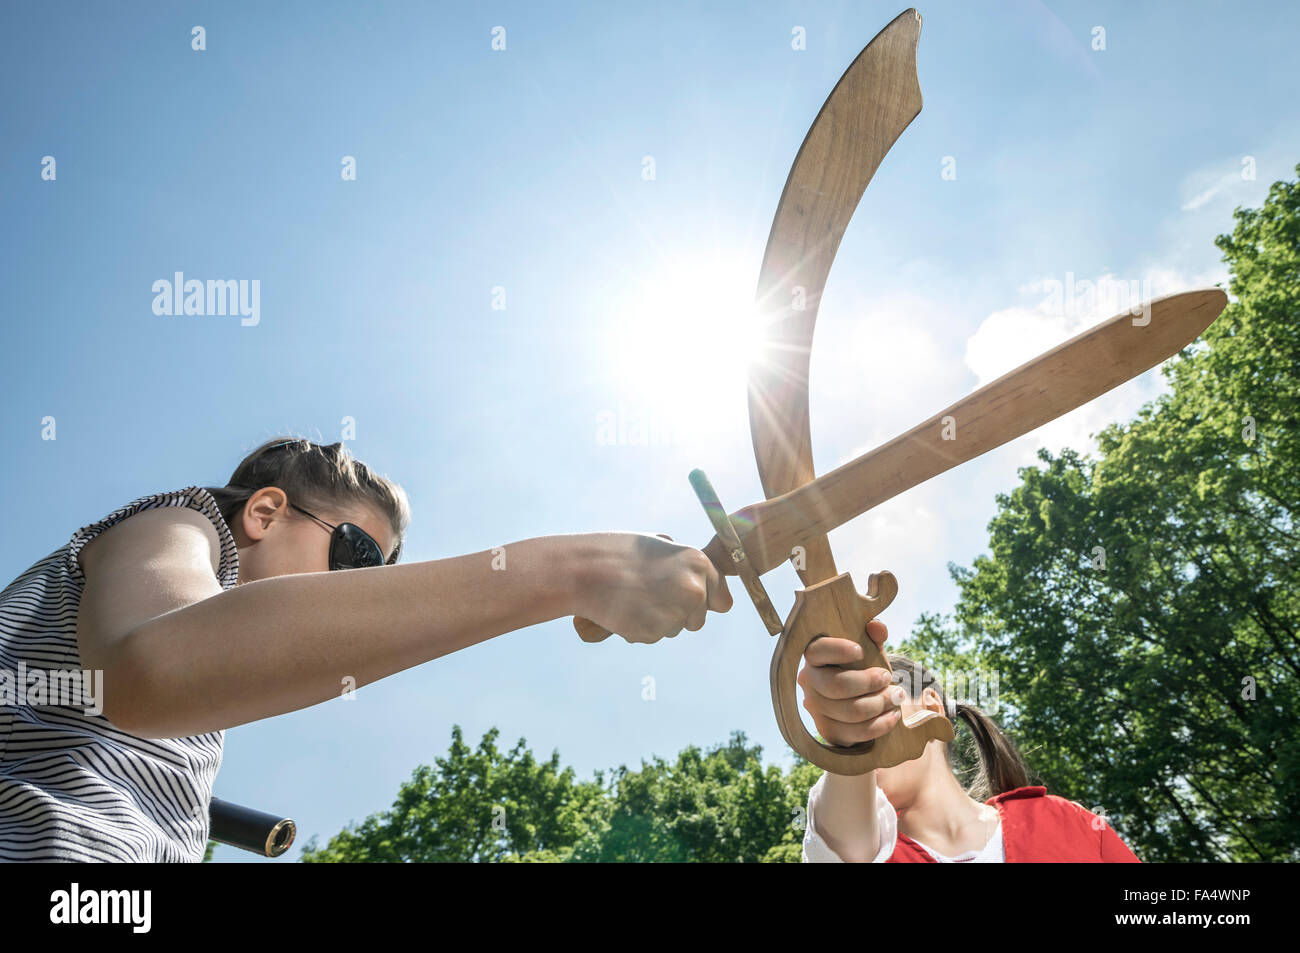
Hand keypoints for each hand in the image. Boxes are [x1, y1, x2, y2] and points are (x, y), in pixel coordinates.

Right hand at [572, 532, 731, 643]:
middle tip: (651, 595)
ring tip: (634, 597)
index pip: (723, 600)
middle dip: (679, 614)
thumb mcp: (661, 548)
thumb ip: (688, 569)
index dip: (704, 601)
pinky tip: (625, 608)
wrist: (585, 570)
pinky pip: (653, 637)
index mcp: (698, 564)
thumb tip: (706, 591)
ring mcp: (674, 613)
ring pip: (674, 630)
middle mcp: (693, 590)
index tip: (685, 597)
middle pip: (698, 620)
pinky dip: (640, 628)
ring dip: (657, 620)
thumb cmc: (620, 554)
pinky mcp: (653, 632)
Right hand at [796, 619, 904, 745]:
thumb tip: (876, 627)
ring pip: (852, 710)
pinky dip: (882, 724)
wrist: (862, 704)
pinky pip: (858, 732)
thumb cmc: (863, 670)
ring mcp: (816, 709)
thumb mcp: (870, 651)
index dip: (837, 650)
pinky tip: (892, 715)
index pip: (817, 651)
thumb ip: (874, 636)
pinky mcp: (828, 732)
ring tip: (896, 697)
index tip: (860, 651)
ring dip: (880, 703)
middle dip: (869, 682)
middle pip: (836, 685)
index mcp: (815, 657)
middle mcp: (809, 682)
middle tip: (888, 677)